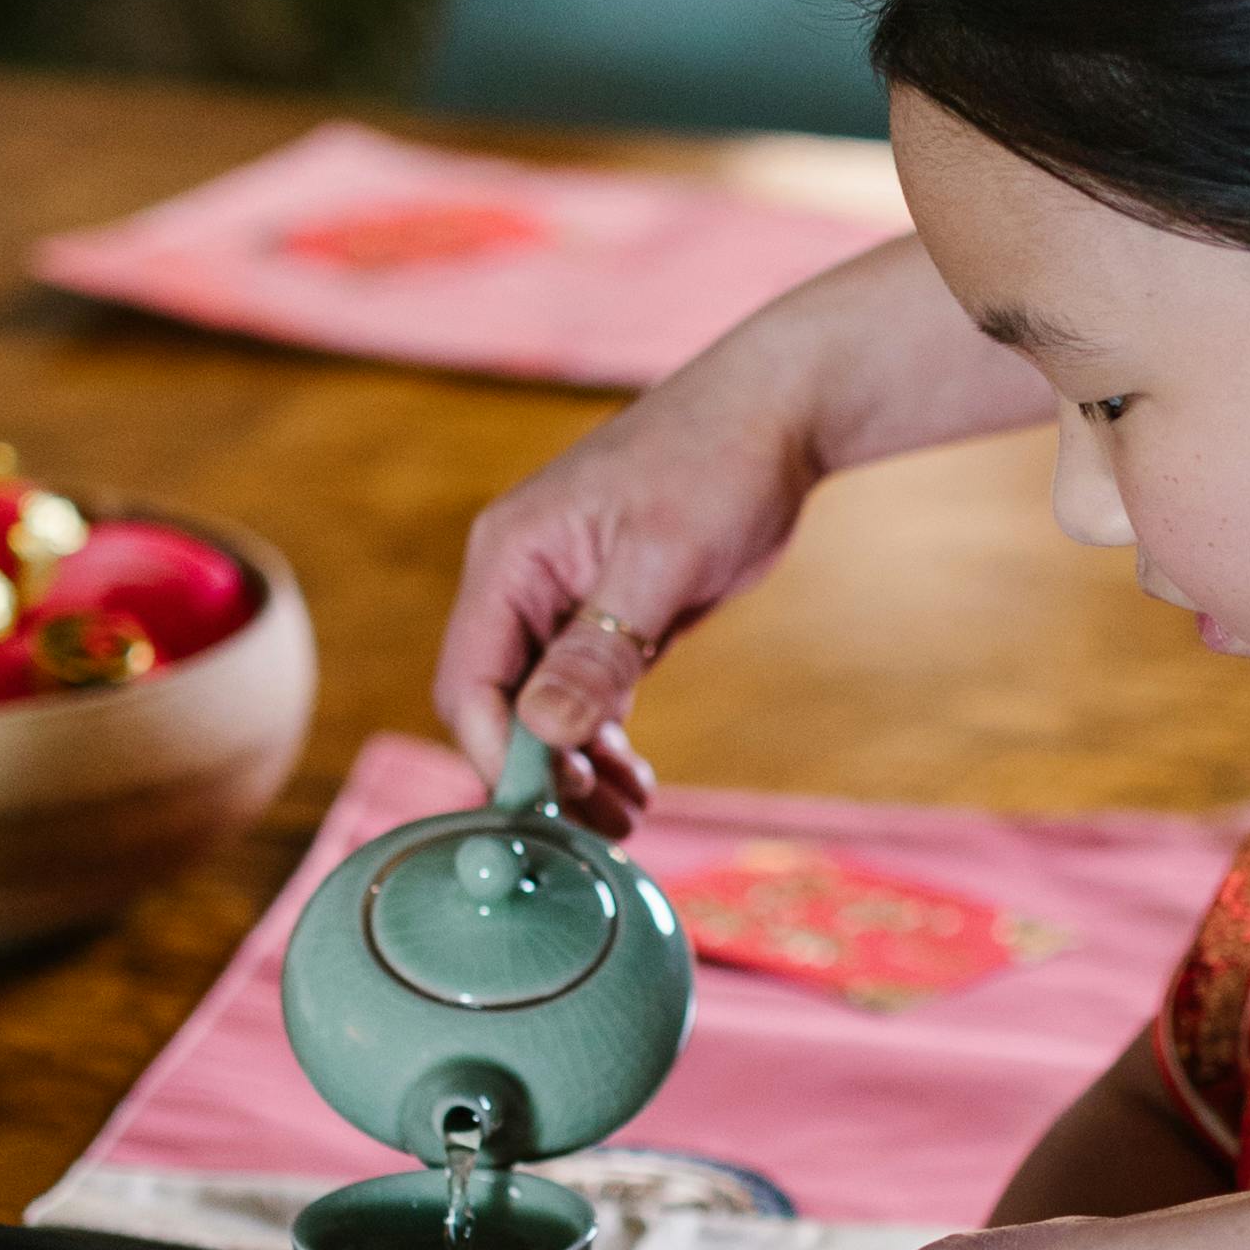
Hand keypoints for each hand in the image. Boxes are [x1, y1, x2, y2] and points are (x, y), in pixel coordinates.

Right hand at [432, 243, 1037, 835]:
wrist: (778, 416)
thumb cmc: (715, 465)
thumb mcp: (661, 560)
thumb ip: (599, 647)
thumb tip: (543, 728)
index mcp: (510, 558)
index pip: (470, 680)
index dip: (500, 755)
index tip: (547, 812)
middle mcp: (520, 583)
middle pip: (500, 706)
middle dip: (542, 776)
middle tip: (595, 833)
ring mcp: (561, 602)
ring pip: (544, 712)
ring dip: (577, 770)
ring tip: (627, 821)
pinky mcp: (605, 617)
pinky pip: (583, 697)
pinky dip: (603, 743)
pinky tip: (634, 780)